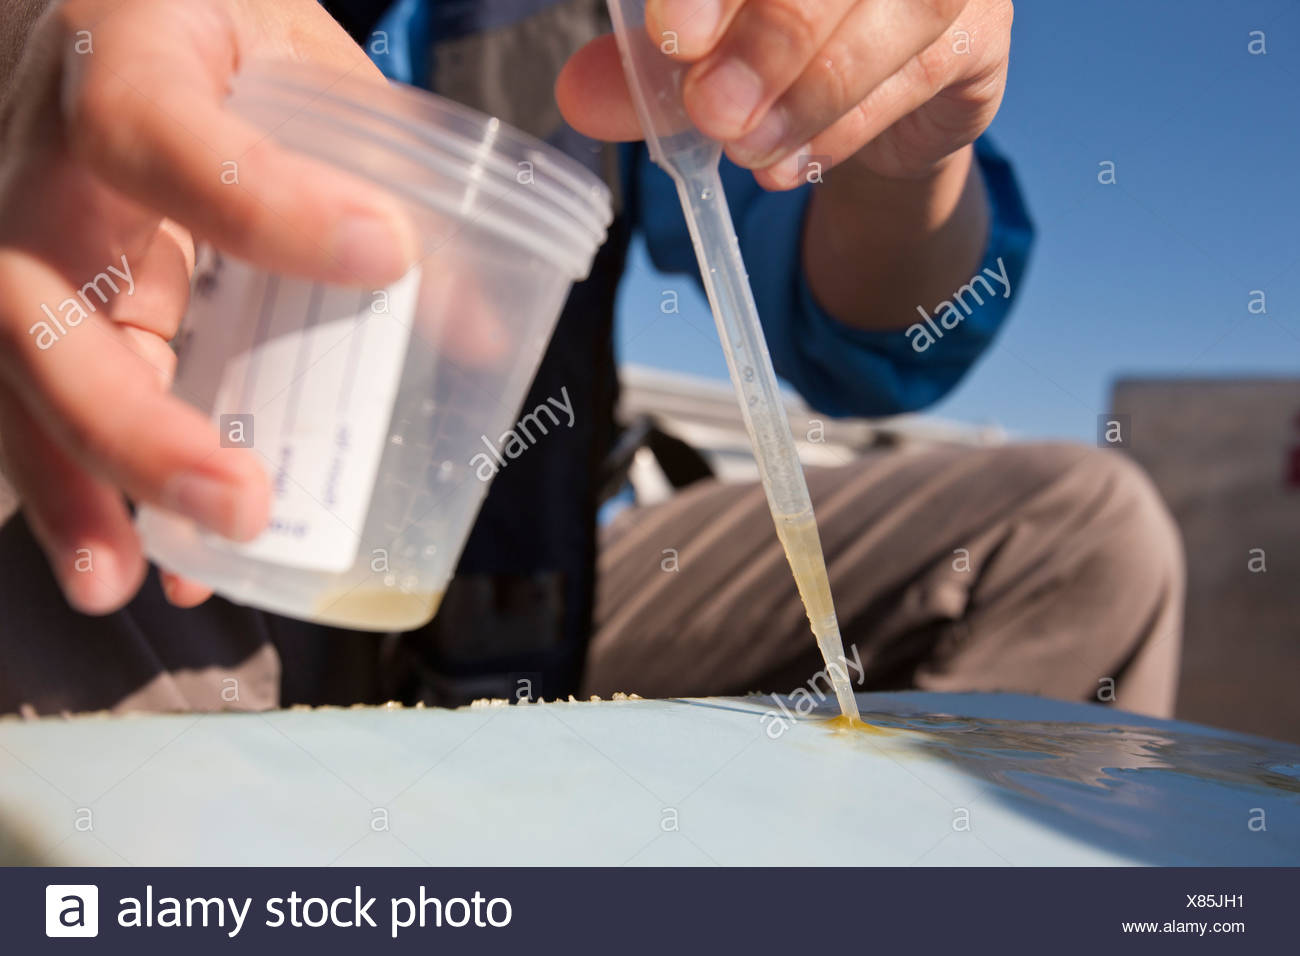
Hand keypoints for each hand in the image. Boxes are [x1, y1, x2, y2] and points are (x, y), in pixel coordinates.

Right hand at [0, 0, 414, 612]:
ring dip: (85, 491)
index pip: (164, 137)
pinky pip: (41, 400)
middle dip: (138, 426)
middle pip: (44, 308)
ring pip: (24, 379)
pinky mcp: (31, 301)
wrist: (104, 5)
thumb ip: (378, 173)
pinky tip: (152, 557)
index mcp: (119, 67)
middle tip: (242, 505)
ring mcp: (16, 242)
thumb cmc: (207, 27)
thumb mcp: (302, 63)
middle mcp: (35, 167)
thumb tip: (479, 331)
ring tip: (148, 580)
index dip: (265, 205)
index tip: (384, 251)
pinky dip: (92, 487)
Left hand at [557, 0, 1011, 187]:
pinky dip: (846, 126)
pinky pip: (921, 70)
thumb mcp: (695, 53)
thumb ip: (642, 69)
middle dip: (772, 35)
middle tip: (712, 111)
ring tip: (747, 150)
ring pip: (902, 7)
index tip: (675, 35)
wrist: (872, 106)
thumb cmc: (772, 54)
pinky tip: (790, 164)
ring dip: (811, 91)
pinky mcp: (983, 28)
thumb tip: (578, 98)